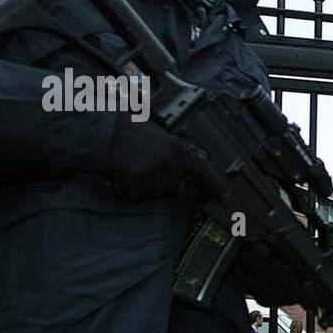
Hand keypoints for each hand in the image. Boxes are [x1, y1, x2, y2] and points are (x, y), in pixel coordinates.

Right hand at [103, 110, 222, 201]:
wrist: (104, 131)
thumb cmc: (131, 131)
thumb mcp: (162, 138)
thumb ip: (178, 157)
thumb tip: (191, 176)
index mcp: (179, 150)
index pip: (205, 172)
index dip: (218, 188)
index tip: (227, 201)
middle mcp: (172, 164)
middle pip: (178, 189)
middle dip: (168, 186)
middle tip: (150, 170)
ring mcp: (156, 176)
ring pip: (156, 194)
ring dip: (146, 186)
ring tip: (133, 166)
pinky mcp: (139, 186)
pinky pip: (138, 196)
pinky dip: (130, 189)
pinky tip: (124, 174)